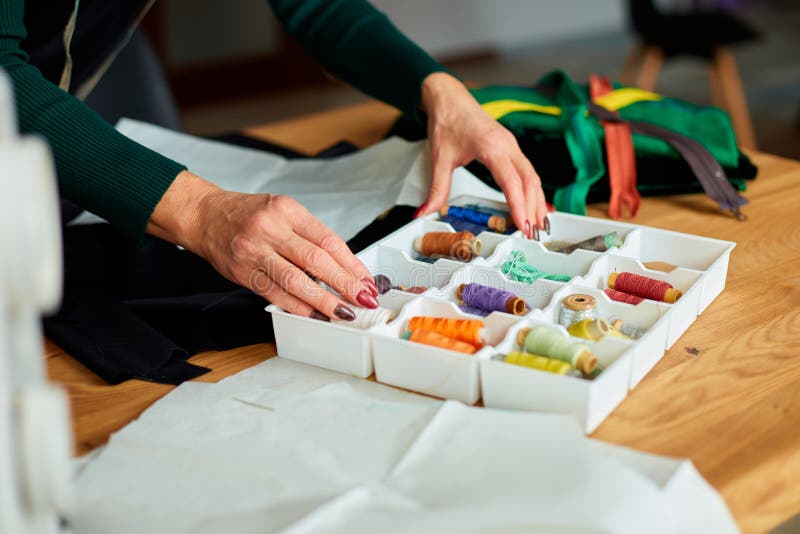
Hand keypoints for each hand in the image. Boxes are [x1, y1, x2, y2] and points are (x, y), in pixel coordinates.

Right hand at [147, 171, 379, 320]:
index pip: (328, 240)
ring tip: (343, 313)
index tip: (367, 281)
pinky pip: (275, 294)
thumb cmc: (248, 214)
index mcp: (287, 210)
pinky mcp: (242, 272)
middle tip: (363, 299)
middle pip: (316, 261)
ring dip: (324, 301)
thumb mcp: (283, 211)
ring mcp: (254, 252)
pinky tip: (314, 315)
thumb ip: (310, 236)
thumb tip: (344, 268)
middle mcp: (270, 229)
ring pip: (296, 281)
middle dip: (345, 284)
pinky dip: (297, 307)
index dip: (352, 265)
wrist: (205, 215)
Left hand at [417, 72, 548, 237]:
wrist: (449, 97)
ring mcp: (512, 145)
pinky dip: (533, 189)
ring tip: (538, 225)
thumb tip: (425, 212)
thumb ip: (437, 188)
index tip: (523, 224)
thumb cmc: (447, 121)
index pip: (511, 181)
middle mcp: (507, 145)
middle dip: (533, 208)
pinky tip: (536, 204)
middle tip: (533, 234)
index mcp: (491, 146)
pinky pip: (528, 170)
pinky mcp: (511, 147)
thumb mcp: (439, 158)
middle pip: (529, 180)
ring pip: (532, 176)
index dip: (519, 205)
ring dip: (537, 200)